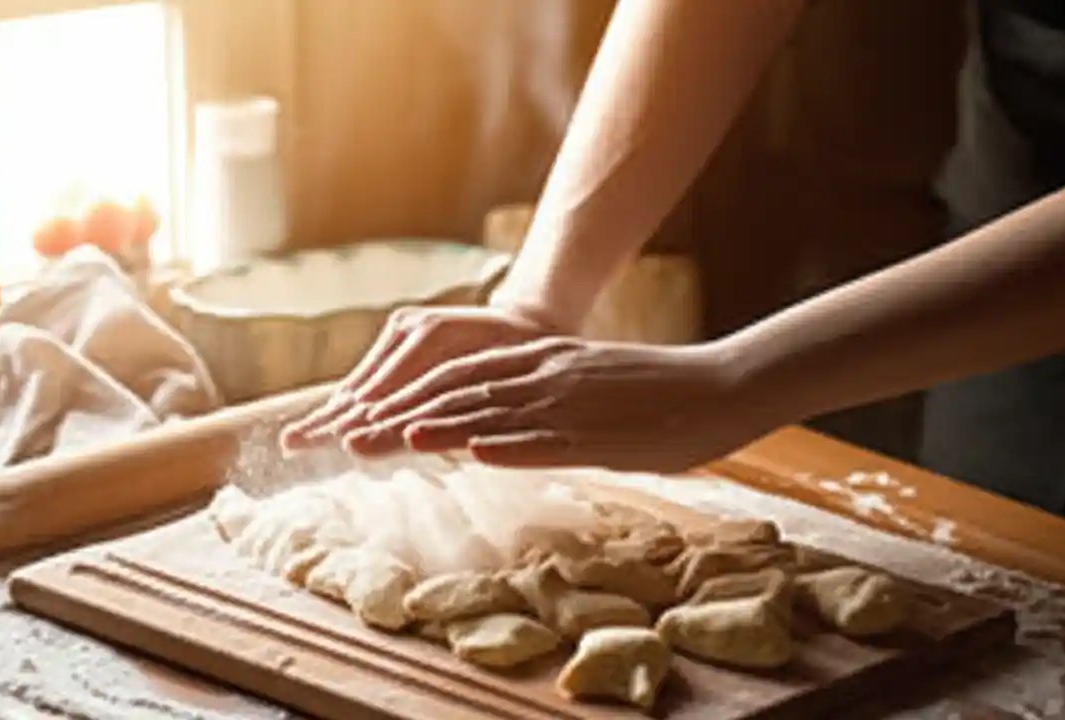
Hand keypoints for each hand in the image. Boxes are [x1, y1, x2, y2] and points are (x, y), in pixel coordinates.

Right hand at [281, 305, 555, 447]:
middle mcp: (409, 330)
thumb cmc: (523, 351)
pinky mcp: (400, 330)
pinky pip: (370, 376)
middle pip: (363, 388)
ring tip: (296, 437)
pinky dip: (349, 400)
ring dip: (331, 413)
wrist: (527, 320)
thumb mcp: (499, 372)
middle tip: (291, 443)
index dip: (358, 422)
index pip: (385, 392)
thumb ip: (456, 400)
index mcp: (430, 335)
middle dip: (330, 420)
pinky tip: (326, 421)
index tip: (334, 445)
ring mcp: (402, 329)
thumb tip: (408, 433)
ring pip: (361, 383)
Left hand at [340, 338, 777, 471]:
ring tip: (384, 443)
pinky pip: (547, 439)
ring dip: (434, 429)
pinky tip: (471, 454)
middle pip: (458, 395)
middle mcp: (545, 375)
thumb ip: (540, 396)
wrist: (718, 385)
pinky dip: (506, 444)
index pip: (458, 379)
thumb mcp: (586, 382)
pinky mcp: (602, 431)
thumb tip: (495, 422)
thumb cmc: (654, 393)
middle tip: (346, 440)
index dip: (404, 399)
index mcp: (540, 362)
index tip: (360, 420)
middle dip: (397, 418)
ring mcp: (571, 401)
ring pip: (491, 414)